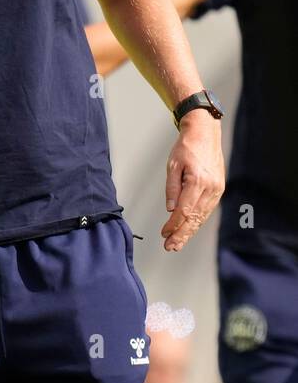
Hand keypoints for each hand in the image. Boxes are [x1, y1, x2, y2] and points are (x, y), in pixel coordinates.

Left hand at [161, 112, 224, 251]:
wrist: (205, 135)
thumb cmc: (187, 147)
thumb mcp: (172, 165)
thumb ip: (172, 188)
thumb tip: (170, 209)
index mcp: (198, 181)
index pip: (184, 210)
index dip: (173, 225)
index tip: (164, 234)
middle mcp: (210, 188)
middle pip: (194, 217)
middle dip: (182, 234)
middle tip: (170, 247)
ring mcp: (217, 190)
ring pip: (202, 216)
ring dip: (190, 231)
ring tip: (178, 242)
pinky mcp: (218, 189)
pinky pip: (206, 209)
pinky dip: (197, 221)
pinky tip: (189, 229)